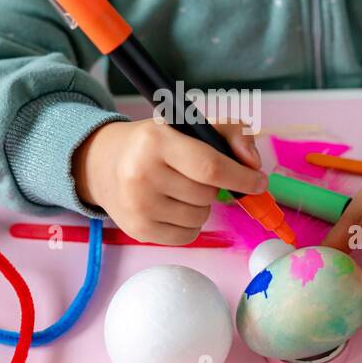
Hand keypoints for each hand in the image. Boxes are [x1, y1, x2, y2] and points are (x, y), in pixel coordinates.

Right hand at [72, 117, 264, 244]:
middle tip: (194, 176)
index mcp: (156, 141)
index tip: (259, 182)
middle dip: (213, 188)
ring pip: (200, 218)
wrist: (102, 165)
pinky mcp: (137, 230)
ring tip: (179, 190)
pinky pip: (187, 237)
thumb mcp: (187, 125)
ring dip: (201, 206)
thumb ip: (230, 134)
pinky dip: (190, 225)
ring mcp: (138, 206)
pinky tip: (172, 207)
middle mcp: (142, 174)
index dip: (241, 177)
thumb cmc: (154, 143)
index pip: (210, 167)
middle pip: (207, 195)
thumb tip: (254, 165)